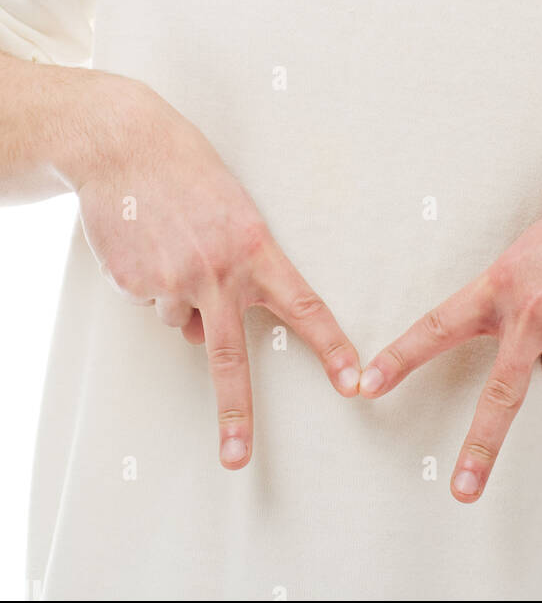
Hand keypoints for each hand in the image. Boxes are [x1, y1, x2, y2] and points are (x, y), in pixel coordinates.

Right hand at [74, 76, 361, 469]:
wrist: (126, 145)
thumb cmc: (189, 173)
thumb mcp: (233, 212)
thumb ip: (236, 269)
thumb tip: (203, 333)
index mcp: (255, 249)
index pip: (304, 305)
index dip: (331, 347)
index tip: (354, 382)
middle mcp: (217, 270)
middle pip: (230, 355)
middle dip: (236, 412)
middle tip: (238, 458)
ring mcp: (172, 279)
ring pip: (182, 321)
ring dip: (180, 298)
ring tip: (173, 244)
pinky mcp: (134, 283)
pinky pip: (150, 301)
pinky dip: (148, 282)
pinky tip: (145, 244)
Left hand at [358, 140, 541, 500]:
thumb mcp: (536, 248)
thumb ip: (517, 293)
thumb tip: (519, 338)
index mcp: (502, 284)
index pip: (439, 327)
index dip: (401, 358)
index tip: (368, 384)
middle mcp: (529, 312)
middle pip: (501, 394)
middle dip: (480, 447)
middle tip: (461, 490)